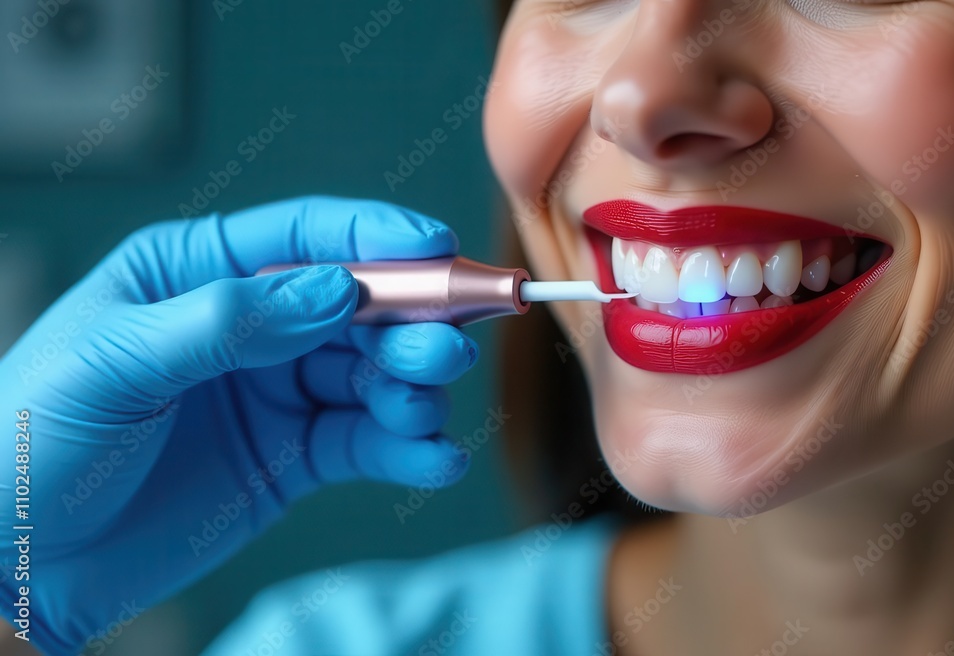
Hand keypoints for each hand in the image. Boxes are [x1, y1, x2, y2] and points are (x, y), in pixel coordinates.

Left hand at [0, 197, 478, 654]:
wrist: (19, 556)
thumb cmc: (38, 436)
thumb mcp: (117, 362)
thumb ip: (229, 322)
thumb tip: (336, 293)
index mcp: (197, 271)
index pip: (303, 237)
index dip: (376, 239)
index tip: (438, 250)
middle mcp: (251, 323)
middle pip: (357, 305)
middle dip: (409, 323)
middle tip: (441, 352)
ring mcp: (277, 391)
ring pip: (373, 373)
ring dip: (412, 389)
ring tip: (420, 413)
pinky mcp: (294, 456)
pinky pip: (365, 442)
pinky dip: (407, 449)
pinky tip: (433, 459)